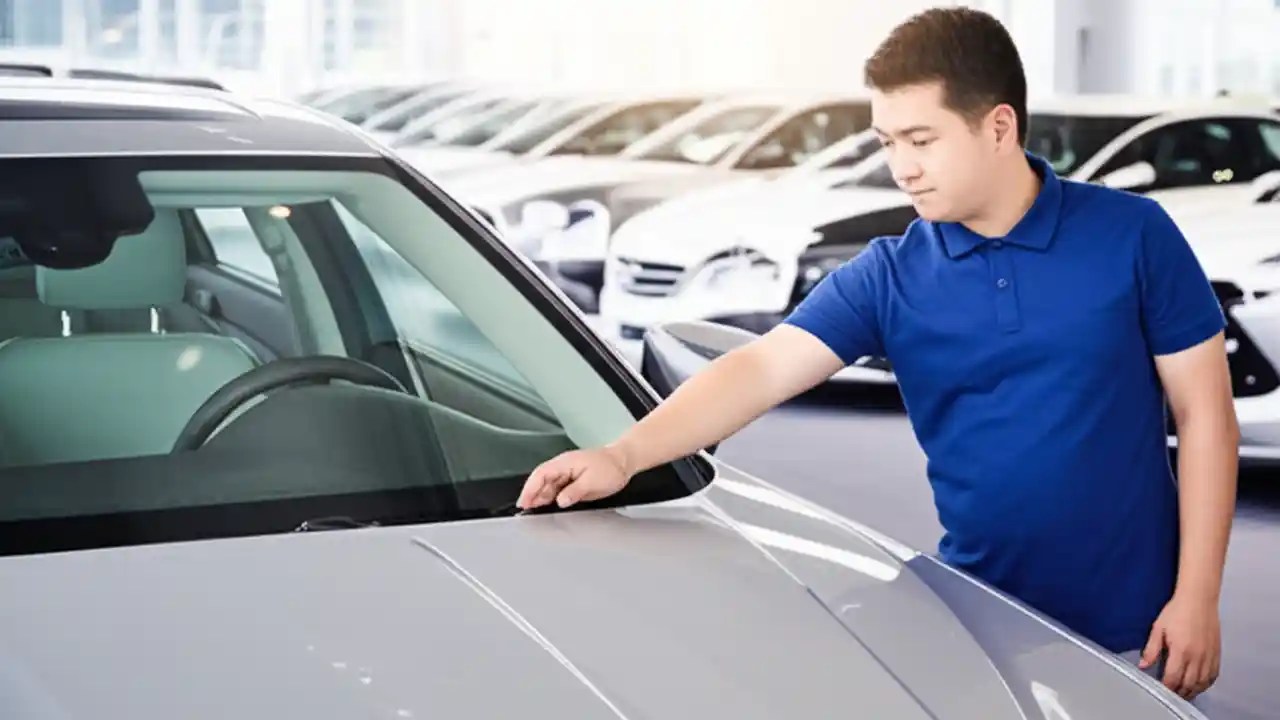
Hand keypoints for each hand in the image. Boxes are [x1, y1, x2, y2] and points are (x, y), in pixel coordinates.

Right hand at [516, 446, 631, 510]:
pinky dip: (550, 498)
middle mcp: (563, 467)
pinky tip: (548, 506)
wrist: (624, 462)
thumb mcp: (593, 481)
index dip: (529, 489)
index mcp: (565, 463)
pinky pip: (556, 489)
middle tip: (525, 511)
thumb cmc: (611, 467)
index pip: (541, 474)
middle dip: (531, 495)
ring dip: (539, 498)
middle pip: (541, 481)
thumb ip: (574, 491)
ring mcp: (567, 474)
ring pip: (547, 486)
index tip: (523, 502)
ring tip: (534, 511)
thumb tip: (559, 501)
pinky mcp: (572, 481)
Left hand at [1140, 593, 1221, 699]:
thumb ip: (1151, 649)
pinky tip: (1199, 685)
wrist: (1198, 599)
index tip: (1160, 689)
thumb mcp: (1158, 628)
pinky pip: (1213, 676)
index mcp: (1181, 651)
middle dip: (1178, 692)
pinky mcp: (1216, 653)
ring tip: (1183, 693)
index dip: (1166, 688)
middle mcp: (1197, 656)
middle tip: (1170, 694)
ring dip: (1192, 691)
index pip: (1173, 678)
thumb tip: (1143, 665)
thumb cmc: (1177, 611)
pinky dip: (1205, 684)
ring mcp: (1209, 656)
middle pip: (1188, 684)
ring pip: (1201, 683)